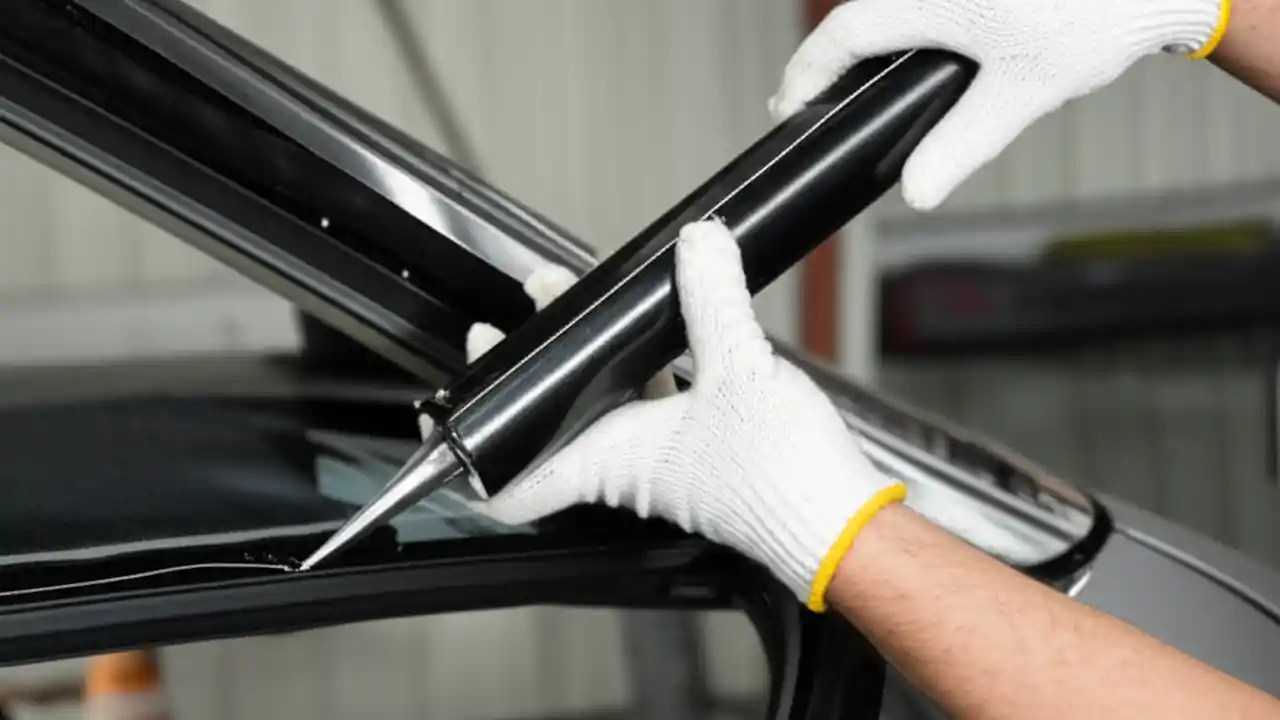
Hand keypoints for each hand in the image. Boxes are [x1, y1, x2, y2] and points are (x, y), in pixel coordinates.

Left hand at [474, 221, 903, 609]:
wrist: (838, 523)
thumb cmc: (782, 477)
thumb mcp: (739, 362)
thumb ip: (712, 296)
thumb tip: (699, 244)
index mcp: (612, 459)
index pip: (516, 482)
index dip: (478, 449)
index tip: (461, 408)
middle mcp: (628, 471)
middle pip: (560, 417)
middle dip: (544, 357)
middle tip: (538, 303)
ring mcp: (663, 468)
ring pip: (609, 407)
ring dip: (597, 359)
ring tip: (592, 303)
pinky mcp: (700, 460)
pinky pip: (654, 411)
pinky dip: (646, 373)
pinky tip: (669, 336)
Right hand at [769, 0, 1226, 209]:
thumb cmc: (1096, 22)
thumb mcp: (1022, 94)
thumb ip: (961, 144)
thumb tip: (916, 191)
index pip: (846, 32)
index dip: (808, 73)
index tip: (788, 107)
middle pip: (860, 15)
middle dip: (826, 58)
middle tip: (805, 99)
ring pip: (889, 6)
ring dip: (861, 40)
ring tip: (843, 82)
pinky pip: (917, 4)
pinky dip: (897, 27)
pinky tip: (901, 57)